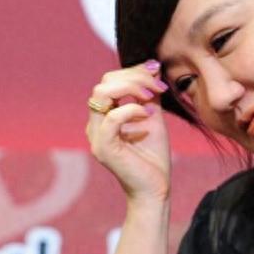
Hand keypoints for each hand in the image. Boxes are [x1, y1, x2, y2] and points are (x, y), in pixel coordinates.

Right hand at [86, 61, 171, 202]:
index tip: (157, 71)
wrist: (155, 188)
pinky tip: (148, 114)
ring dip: (131, 88)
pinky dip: (131, 109)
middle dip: (134, 77)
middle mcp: (95, 123)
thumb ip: (149, 94)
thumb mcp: (153, 117)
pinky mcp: (103, 148)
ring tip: (153, 97)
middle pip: (104, 83)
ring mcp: (96, 135)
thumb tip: (152, 66)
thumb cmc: (153, 156)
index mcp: (104, 115)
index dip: (133, 71)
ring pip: (102, 94)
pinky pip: (111, 118)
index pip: (110, 80)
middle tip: (159, 87)